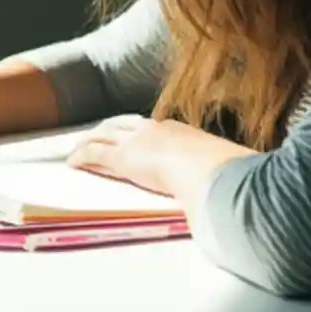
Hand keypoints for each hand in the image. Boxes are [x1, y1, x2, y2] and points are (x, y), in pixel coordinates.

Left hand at [67, 114, 254, 196]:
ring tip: (78, 149)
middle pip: (123, 125)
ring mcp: (138, 141)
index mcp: (181, 132)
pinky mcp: (123, 158)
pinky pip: (95, 154)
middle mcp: (156, 130)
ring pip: (104, 136)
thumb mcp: (224, 170)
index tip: (134, 136)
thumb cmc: (226, 174)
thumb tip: (238, 186)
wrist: (213, 171)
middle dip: (108, 130)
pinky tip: (72, 163)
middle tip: (96, 135)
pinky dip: (82, 158)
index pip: (153, 128)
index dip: (138, 132)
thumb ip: (222, 176)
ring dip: (90, 142)